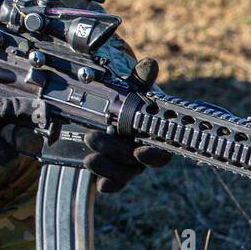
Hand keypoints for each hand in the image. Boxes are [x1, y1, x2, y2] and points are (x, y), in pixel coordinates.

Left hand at [82, 58, 171, 192]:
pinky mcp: (114, 172)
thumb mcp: (132, 89)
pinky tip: (99, 184)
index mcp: (153, 135)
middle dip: (114, 152)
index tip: (140, 151)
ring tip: (88, 157)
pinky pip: (113, 184)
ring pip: (123, 174)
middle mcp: (143, 152)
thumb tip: (150, 64)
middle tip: (91, 136)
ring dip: (106, 167)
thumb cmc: (131, 103)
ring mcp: (129, 165)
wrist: (113, 112)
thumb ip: (140, 79)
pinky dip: (107, 185)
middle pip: (135, 162)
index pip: (162, 152)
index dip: (153, 155)